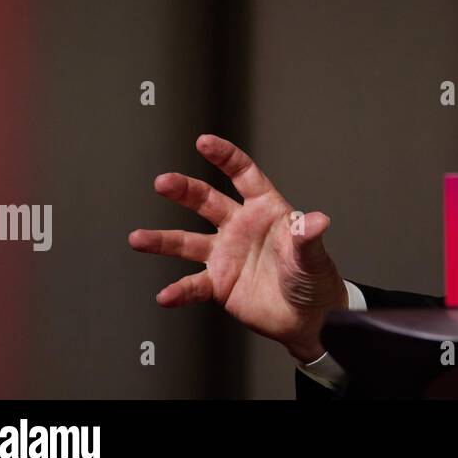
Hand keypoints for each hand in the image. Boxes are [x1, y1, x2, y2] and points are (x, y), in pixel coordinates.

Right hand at [128, 134, 347, 362]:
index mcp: (265, 210)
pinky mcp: (219, 284)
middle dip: (184, 190)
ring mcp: (226, 255)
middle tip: (163, 182)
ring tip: (139, 239)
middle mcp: (240, 227)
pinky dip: (179, 291)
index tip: (204, 142)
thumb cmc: (314, 277)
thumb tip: (318, 220)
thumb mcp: (312, 255)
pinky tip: (166, 295)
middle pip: (206, 201)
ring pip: (188, 242)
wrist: (306, 315)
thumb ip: (308, 237)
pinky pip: (193, 285)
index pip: (243, 175)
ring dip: (163, 241)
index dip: (225, 157)